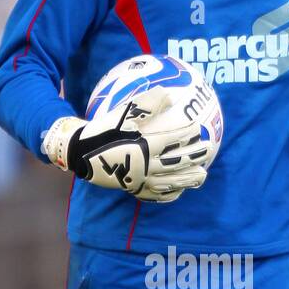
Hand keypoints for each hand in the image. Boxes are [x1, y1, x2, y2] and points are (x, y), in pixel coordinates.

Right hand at [42, 87, 208, 202]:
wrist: (79, 154)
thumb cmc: (101, 130)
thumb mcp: (122, 113)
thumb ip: (146, 103)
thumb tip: (169, 94)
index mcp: (145, 146)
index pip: (173, 140)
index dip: (187, 134)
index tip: (199, 128)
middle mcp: (146, 165)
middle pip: (176, 162)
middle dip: (195, 156)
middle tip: (209, 150)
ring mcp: (140, 180)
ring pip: (170, 181)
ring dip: (188, 178)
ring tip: (203, 175)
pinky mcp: (133, 189)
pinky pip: (155, 194)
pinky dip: (169, 193)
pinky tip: (177, 191)